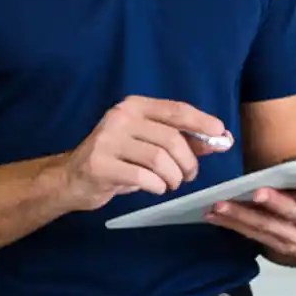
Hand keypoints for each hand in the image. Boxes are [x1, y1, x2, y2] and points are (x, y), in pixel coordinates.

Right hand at [58, 96, 229, 210]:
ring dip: (174, 177)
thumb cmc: (119, 160)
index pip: (176, 110)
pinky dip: (157, 186)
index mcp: (135, 106)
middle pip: (171, 139)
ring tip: (171, 183)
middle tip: (189, 176)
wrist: (73, 179)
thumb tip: (222, 139)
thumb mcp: (151, 146)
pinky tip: (155, 188)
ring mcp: (108, 140)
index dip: (202, 122)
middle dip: (188, 161)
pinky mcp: (100, 164)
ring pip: (159, 159)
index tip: (221, 133)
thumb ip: (185, 140)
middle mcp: (120, 117)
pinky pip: (143, 177)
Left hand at [204, 166, 295, 264]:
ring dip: (244, 216)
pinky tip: (214, 214)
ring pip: (266, 227)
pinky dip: (232, 224)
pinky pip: (250, 234)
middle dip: (275, 204)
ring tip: (223, 204)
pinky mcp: (273, 243)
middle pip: (292, 215)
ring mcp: (291, 238)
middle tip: (258, 191)